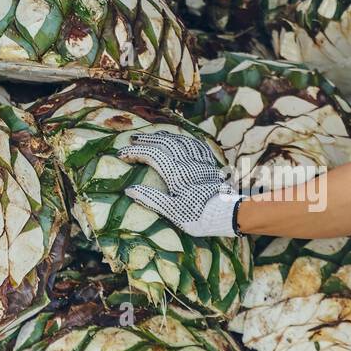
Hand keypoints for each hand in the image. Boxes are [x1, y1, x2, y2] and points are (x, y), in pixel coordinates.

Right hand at [118, 131, 242, 237]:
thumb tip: (129, 190)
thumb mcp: (172, 211)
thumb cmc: (199, 216)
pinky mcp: (209, 165)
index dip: (134, 152)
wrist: (228, 215)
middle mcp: (187, 163)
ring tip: (153, 135)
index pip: (151, 155)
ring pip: (180, 140)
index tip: (121, 154)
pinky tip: (182, 139)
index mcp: (175, 173)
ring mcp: (199, 162)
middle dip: (147, 139)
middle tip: (133, 139)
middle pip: (164, 143)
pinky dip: (185, 139)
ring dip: (164, 136)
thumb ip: (151, 198)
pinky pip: (196, 145)